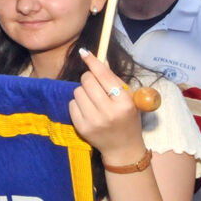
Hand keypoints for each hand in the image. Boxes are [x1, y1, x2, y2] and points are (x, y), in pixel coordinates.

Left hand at [68, 48, 145, 163]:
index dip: (93, 62)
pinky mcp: (82, 128)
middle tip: (94, 85)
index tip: (84, 52)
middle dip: (89, 78)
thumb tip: (98, 60)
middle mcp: (109, 111)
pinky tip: (87, 110)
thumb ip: (113, 80)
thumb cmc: (127, 119)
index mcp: (124, 102)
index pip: (104, 76)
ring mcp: (94, 121)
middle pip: (87, 81)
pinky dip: (77, 104)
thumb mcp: (128, 98)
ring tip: (93, 100)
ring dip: (83, 92)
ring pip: (77, 91)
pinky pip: (71, 104)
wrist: (123, 148)